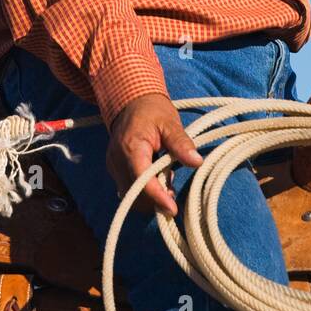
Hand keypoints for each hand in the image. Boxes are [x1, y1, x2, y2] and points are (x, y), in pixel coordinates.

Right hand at [106, 93, 202, 215]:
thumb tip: (197, 161)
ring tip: (168, 180)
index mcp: (131, 147)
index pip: (141, 180)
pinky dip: (144, 191)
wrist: (130, 102)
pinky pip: (129, 189)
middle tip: (175, 192)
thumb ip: (181, 143)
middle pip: (134, 194)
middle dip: (155, 200)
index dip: (157, 197)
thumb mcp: (170, 122)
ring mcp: (114, 166)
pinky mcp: (115, 170)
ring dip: (150, 197)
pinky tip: (158, 178)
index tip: (173, 209)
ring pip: (130, 196)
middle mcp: (117, 160)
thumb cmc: (152, 110)